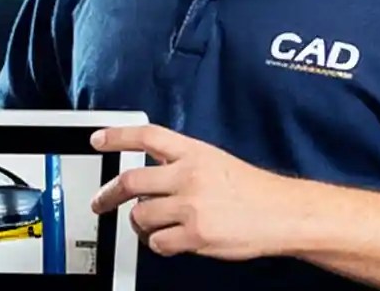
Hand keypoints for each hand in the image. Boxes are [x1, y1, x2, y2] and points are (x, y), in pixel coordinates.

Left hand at [90, 124, 299, 260]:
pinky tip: (169, 240)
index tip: (97, 140)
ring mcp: (192, 206)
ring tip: (149, 226)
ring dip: (138, 224)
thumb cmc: (251, 189)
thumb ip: (181, 161)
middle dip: (107, 194)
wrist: (282, 213)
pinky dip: (158, 244)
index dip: (117, 136)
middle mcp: (189, 175)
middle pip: (131, 181)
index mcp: (193, 152)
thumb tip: (150, 170)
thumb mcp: (213, 160)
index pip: (146, 136)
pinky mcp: (197, 234)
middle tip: (100, 202)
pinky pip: (158, 242)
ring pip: (140, 216)